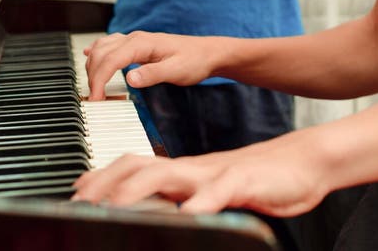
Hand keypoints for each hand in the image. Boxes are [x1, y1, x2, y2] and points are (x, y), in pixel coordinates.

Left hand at [72, 128, 329, 215]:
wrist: (301, 161)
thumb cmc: (255, 182)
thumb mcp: (210, 192)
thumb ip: (179, 196)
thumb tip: (148, 210)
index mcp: (183, 172)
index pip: (133, 166)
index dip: (102, 178)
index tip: (76, 192)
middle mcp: (193, 169)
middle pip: (140, 166)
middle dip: (106, 183)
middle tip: (80, 201)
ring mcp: (216, 173)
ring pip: (171, 174)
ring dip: (139, 189)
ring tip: (115, 206)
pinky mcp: (243, 182)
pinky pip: (219, 192)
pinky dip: (201, 204)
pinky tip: (188, 216)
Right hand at [84, 30, 216, 99]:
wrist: (208, 53)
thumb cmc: (194, 61)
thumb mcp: (176, 71)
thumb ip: (152, 74)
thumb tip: (129, 78)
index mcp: (142, 43)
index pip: (110, 60)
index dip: (99, 80)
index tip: (96, 100)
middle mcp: (134, 38)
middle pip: (101, 53)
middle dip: (92, 75)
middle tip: (94, 100)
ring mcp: (135, 40)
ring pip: (103, 47)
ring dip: (93, 65)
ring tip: (93, 87)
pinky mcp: (137, 45)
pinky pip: (110, 45)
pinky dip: (97, 51)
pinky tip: (90, 54)